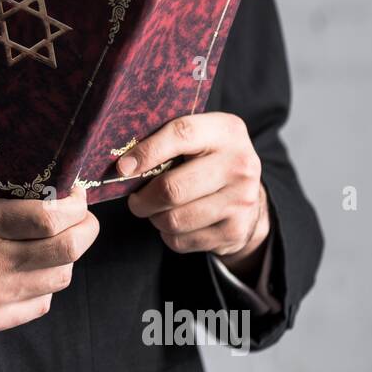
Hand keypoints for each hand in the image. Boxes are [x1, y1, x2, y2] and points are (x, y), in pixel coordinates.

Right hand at [0, 184, 98, 338]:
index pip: (50, 216)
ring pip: (61, 277)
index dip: (75, 206)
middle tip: (83, 221)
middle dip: (86, 230)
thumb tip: (54, 186)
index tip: (76, 198)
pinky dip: (44, 286)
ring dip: (65, 259)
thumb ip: (4, 197)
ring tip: (54, 246)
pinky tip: (29, 273)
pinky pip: (42, 303)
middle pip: (68, 248)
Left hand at [122, 113, 269, 275]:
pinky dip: (169, 235)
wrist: (249, 198)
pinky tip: (176, 222)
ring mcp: (240, 200)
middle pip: (172, 188)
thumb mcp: (200, 138)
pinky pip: (182, 240)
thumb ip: (168, 139)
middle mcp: (240, 165)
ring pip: (174, 219)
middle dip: (143, 198)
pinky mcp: (235, 231)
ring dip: (155, 218)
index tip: (122, 168)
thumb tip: (122, 162)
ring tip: (156, 210)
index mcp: (226, 131)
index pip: (181, 134)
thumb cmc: (209, 161)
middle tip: (135, 200)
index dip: (146, 152)